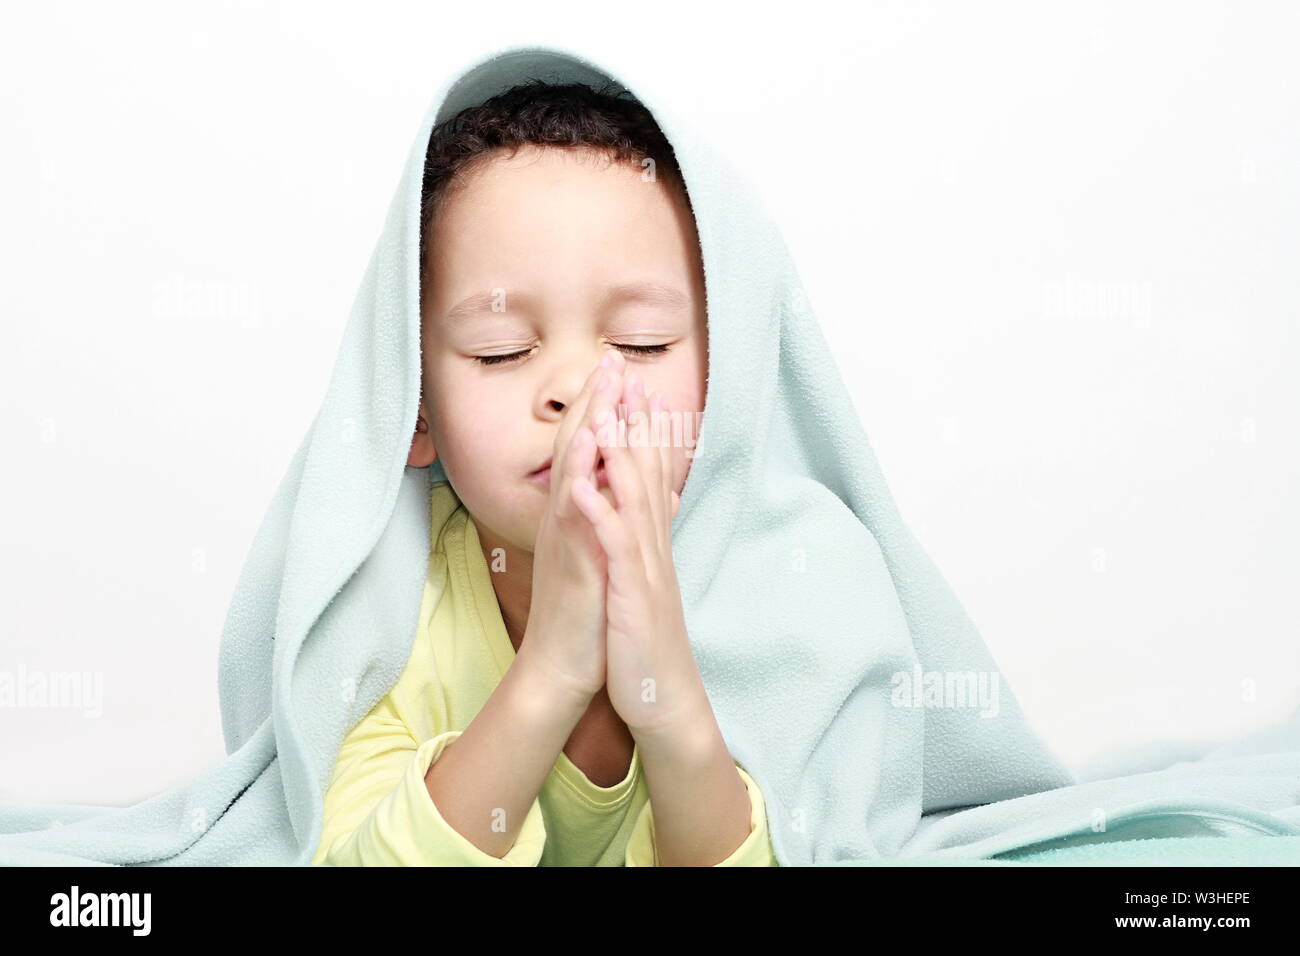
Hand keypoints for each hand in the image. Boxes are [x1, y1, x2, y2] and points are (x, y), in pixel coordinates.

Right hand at [517, 348, 623, 704]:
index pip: (589, 450)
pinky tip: (587, 445)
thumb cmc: (586, 611)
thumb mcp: (600, 555)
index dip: (603, 410)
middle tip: (609, 357)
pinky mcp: (570, 557)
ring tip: (599, 384)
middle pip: (578, 446)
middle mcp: (566, 515)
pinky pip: (572, 510)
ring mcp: (565, 534)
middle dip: (594, 401)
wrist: (564, 662)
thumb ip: (607, 518)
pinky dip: (578, 474)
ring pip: (572, 469)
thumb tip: (622, 489)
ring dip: (585, 424)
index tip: (619, 371)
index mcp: (577, 513)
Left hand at [569, 368, 702, 737]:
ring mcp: (644, 568)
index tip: (634, 385)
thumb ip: (644, 543)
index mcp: (649, 541)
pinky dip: (601, 514)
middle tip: (624, 372)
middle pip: (644, 472)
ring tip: (605, 412)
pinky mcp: (632, 595)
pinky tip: (584, 488)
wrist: (662, 696)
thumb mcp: (644, 583)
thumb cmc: (644, 640)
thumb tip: (647, 511)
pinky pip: (614, 549)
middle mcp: (651, 545)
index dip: (642, 428)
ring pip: (632, 500)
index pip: (648, 474)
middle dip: (634, 421)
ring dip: (619, 455)